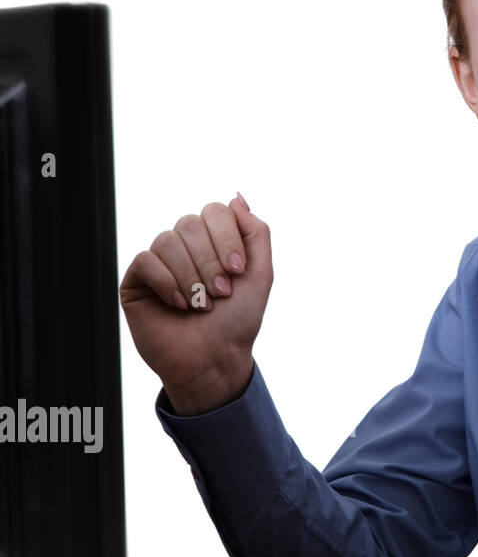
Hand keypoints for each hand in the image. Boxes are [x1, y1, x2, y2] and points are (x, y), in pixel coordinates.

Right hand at [119, 193, 272, 414]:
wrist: (214, 358)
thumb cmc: (238, 320)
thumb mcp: (261, 273)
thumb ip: (256, 232)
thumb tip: (236, 198)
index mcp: (214, 241)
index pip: (215, 211)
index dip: (227, 238)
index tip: (238, 271)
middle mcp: (186, 247)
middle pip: (190, 223)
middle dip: (210, 260)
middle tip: (220, 293)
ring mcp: (160, 262)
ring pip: (167, 240)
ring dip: (191, 276)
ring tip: (200, 304)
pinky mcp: (137, 280)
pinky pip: (146, 261)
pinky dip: (167, 282)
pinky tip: (178, 304)